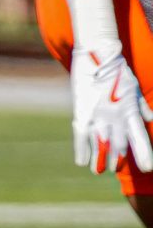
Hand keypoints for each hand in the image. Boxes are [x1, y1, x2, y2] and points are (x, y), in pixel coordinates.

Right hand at [70, 49, 152, 173]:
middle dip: (119, 160)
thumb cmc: (118, 70)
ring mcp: (99, 117)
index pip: (140, 138)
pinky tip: (83, 162)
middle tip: (115, 168)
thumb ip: (141, 106)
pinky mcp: (82, 114)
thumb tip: (150, 118)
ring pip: (102, 145)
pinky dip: (82, 151)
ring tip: (100, 171)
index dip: (144, 154)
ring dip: (101, 160)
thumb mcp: (133, 88)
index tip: (148, 168)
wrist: (98, 56)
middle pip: (120, 145)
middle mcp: (116, 117)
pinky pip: (82, 138)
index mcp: (131, 110)